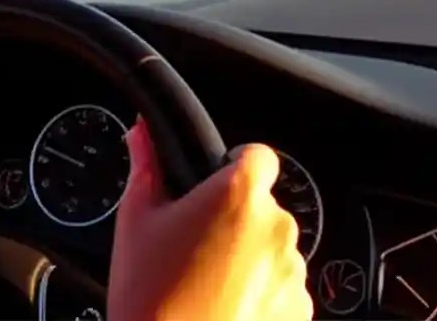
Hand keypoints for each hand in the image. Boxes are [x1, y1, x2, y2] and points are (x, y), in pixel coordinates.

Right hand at [107, 118, 312, 320]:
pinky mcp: (300, 308)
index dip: (233, 167)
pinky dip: (260, 292)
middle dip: (234, 219)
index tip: (213, 188)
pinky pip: (282, 286)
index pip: (257, 155)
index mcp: (238, 194)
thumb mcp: (136, 224)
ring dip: (248, 257)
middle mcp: (276, 226)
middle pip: (262, 205)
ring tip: (205, 283)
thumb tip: (143, 133)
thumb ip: (147, 168)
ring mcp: (292, 270)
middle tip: (194, 246)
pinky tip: (224, 306)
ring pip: (272, 247)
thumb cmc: (151, 296)